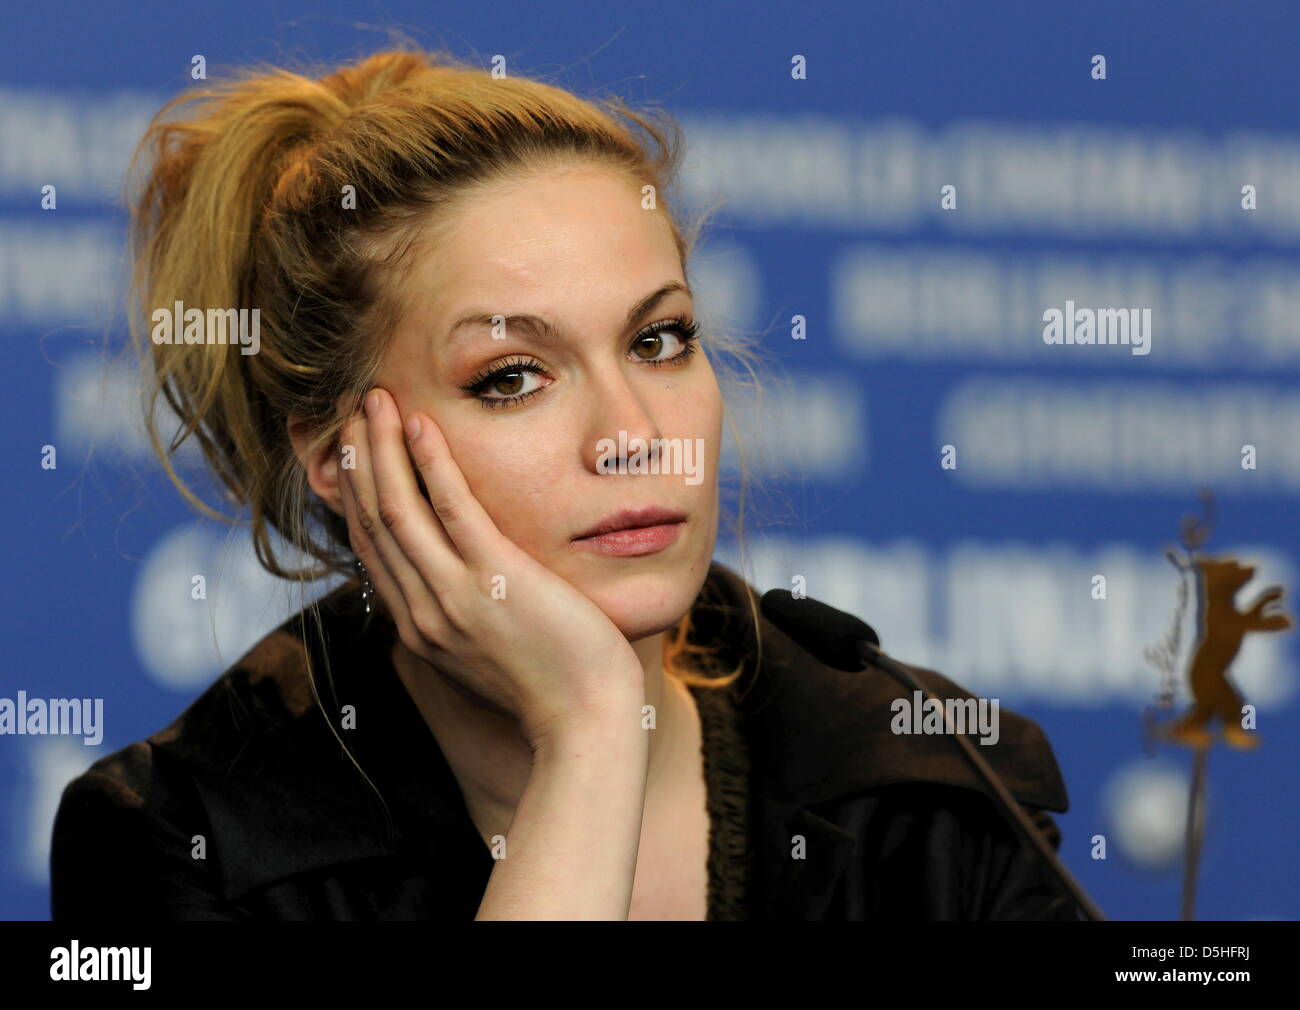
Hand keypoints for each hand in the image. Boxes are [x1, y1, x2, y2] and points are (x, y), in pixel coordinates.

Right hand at [337, 387, 645, 752]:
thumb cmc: (552, 687)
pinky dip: (430, 464)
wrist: (586, 723)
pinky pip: (452, 509)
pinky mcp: (494, 580)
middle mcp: (423, 612)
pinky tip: (421, 425)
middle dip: (360, 460)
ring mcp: (454, 596)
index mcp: (420, 628)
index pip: (372, 549)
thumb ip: (462, 617)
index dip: (357, 495)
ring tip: (376, 401)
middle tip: (355, 409)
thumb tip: (457, 589)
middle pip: (373, 522)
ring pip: (397, 509)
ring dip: (381, 449)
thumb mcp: (488, 653)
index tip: (355, 451)